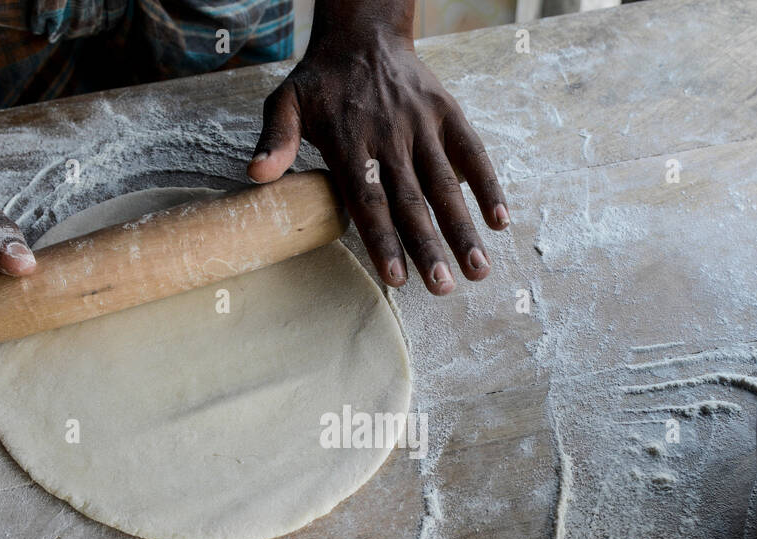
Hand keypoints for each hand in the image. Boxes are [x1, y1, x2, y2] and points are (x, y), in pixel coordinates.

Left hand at [247, 17, 508, 295]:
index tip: (397, 278)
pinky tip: (501, 220)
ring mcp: (423, 126)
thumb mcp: (285, 101)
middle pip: (411, 202)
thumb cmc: (321, 81)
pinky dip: (488, 185)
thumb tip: (256, 176)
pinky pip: (473, 152)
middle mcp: (390, 137)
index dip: (383, 240)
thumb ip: (275, 140)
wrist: (364, 33)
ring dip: (463, 228)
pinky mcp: (447, 113)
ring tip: (478, 268)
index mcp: (350, 142)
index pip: (368, 201)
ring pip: (445, 185)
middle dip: (428, 247)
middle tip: (442, 287)